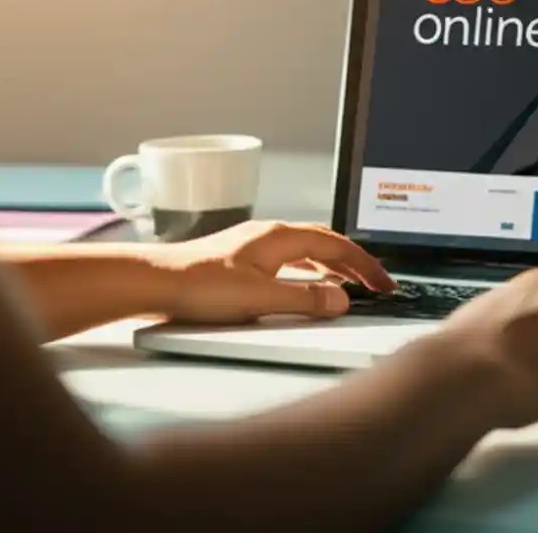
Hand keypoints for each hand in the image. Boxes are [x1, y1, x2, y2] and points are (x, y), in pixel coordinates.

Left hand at [155, 221, 395, 323]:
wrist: (152, 282)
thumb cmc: (198, 285)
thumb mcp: (260, 299)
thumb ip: (304, 301)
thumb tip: (341, 301)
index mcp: (279, 237)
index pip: (337, 245)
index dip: (365, 266)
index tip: (385, 284)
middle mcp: (270, 235)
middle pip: (326, 243)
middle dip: (355, 263)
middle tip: (377, 285)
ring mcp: (255, 245)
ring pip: (308, 250)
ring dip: (334, 266)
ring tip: (351, 284)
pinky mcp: (242, 260)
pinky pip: (290, 259)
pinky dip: (311, 270)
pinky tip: (308, 284)